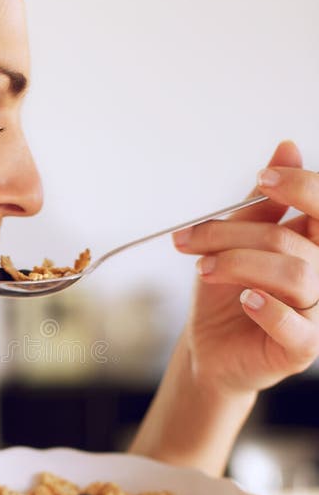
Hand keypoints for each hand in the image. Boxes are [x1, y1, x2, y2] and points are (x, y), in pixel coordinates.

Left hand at [173, 140, 318, 394]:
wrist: (208, 347)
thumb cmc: (225, 294)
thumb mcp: (234, 242)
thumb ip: (262, 202)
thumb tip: (288, 147)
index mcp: (311, 244)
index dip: (301, 187)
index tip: (264, 178)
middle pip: (291, 240)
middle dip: (234, 234)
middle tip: (189, 239)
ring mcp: (316, 313)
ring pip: (296, 276)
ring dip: (240, 265)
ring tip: (202, 270)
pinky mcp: (301, 348)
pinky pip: (297, 327)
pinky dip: (268, 309)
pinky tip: (244, 300)